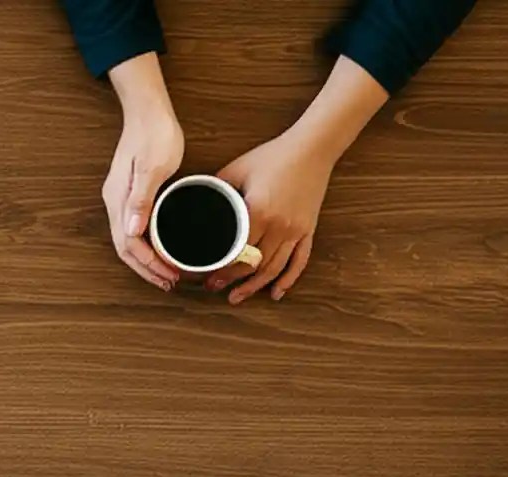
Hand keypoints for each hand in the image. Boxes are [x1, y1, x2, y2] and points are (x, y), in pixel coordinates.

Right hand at [102, 52, 182, 291]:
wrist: (147, 109)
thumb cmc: (154, 133)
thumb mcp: (153, 166)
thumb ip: (142, 199)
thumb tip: (133, 231)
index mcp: (118, 200)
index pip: (129, 244)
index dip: (148, 265)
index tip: (168, 276)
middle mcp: (115, 202)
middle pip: (125, 248)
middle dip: (146, 269)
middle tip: (169, 283)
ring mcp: (120, 198)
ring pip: (128, 240)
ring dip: (146, 260)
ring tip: (166, 272)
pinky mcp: (130, 193)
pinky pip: (133, 228)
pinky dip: (147, 245)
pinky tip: (161, 248)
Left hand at [205, 132, 334, 303]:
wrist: (312, 148)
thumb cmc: (272, 156)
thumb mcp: (236, 169)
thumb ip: (216, 188)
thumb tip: (195, 202)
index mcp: (258, 212)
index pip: (235, 251)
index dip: (220, 268)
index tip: (205, 276)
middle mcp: (279, 226)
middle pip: (253, 265)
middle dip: (232, 281)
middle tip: (214, 288)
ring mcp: (296, 230)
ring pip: (274, 269)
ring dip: (254, 287)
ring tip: (237, 297)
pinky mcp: (308, 230)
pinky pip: (299, 262)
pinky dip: (288, 280)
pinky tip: (276, 293)